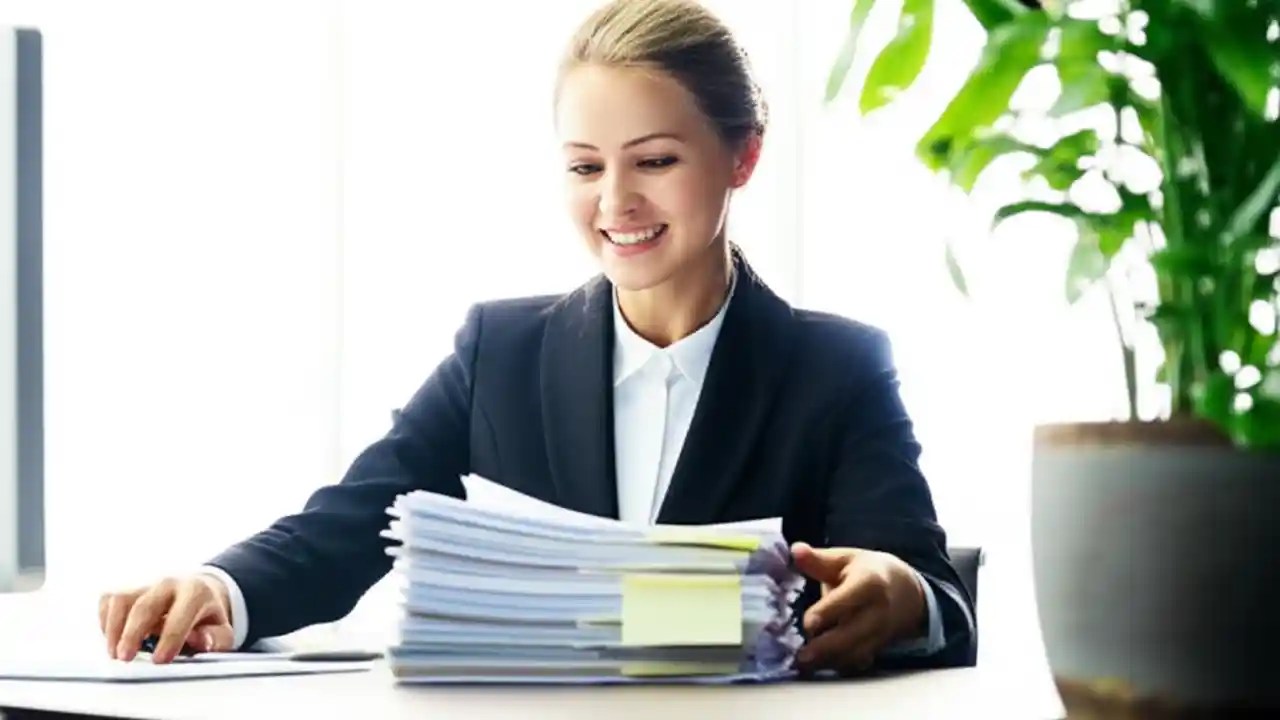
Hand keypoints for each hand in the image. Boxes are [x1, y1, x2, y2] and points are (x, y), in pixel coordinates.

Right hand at [99, 574, 233, 663]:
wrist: (199, 592)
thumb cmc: (207, 618)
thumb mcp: (222, 630)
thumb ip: (216, 638)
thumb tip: (202, 641)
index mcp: (196, 593)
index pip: (182, 613)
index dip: (170, 638)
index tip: (160, 660)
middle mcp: (169, 584)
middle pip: (146, 605)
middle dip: (133, 633)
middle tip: (125, 658)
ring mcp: (146, 584)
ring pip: (122, 599)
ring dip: (114, 628)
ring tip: (115, 653)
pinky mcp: (127, 588)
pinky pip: (109, 599)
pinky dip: (105, 620)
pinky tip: (112, 639)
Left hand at [790, 542, 925, 675]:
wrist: (907, 592)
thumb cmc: (869, 572)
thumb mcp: (846, 558)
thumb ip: (818, 559)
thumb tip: (795, 550)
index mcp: (870, 582)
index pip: (849, 599)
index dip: (828, 612)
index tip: (808, 623)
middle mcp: (879, 611)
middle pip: (853, 633)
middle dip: (826, 646)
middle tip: (801, 655)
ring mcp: (881, 632)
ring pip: (856, 652)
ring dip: (829, 660)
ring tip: (804, 663)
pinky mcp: (879, 647)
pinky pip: (860, 661)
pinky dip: (840, 665)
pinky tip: (820, 664)